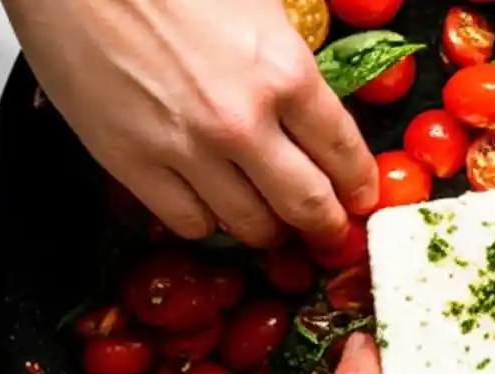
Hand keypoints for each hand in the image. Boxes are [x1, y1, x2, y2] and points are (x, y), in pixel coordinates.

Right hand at [2, 0, 376, 246]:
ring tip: (269, 219)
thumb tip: (312, 104)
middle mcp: (243, 121)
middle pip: (308, 206)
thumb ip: (289, 61)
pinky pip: (189, 223)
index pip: (345, 154)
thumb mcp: (257, 4)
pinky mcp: (132, 164)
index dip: (360, 186)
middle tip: (329, 229)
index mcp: (285, 72)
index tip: (362, 199)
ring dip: (267, 228)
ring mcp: (187, 149)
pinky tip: (210, 204)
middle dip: (326, 224)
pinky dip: (208, 221)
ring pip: (250, 226)